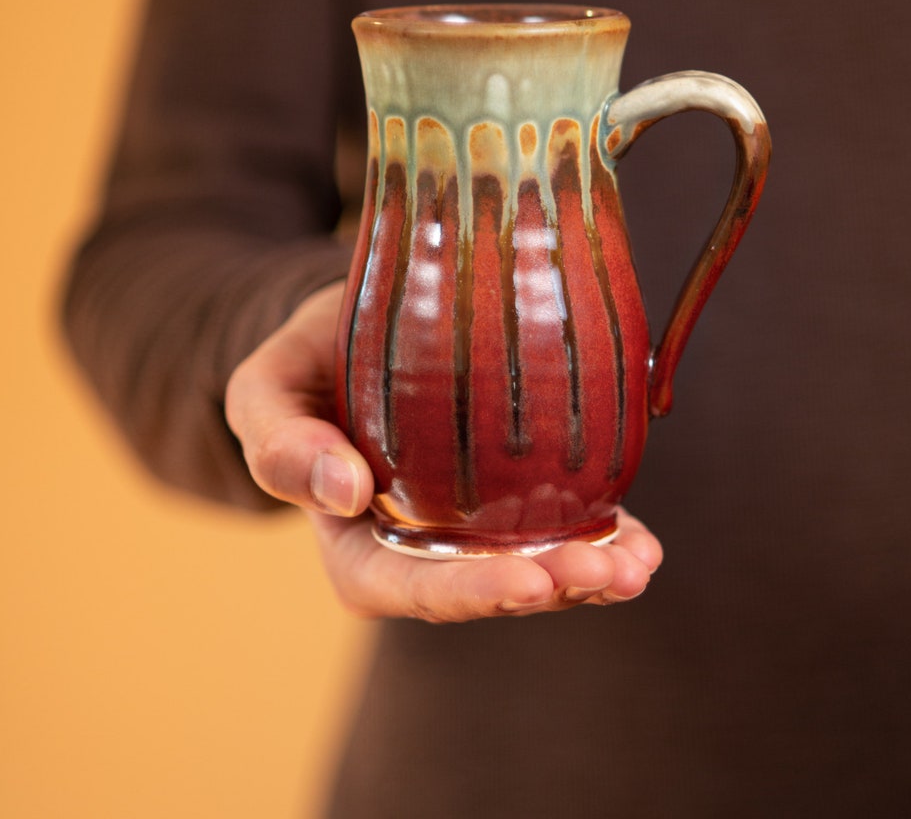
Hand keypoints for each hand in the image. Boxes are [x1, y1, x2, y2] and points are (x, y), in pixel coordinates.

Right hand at [226, 281, 662, 622]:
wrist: (361, 315)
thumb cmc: (306, 358)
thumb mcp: (268, 387)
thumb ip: (279, 440)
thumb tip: (344, 492)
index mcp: (354, 535)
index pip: (403, 586)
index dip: (465, 594)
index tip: (527, 581)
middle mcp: (419, 541)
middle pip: (482, 585)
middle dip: (546, 589)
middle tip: (602, 574)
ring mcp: (474, 520)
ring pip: (533, 565)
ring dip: (588, 574)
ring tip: (637, 566)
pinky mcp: (517, 490)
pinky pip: (563, 525)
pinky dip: (607, 539)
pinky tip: (643, 543)